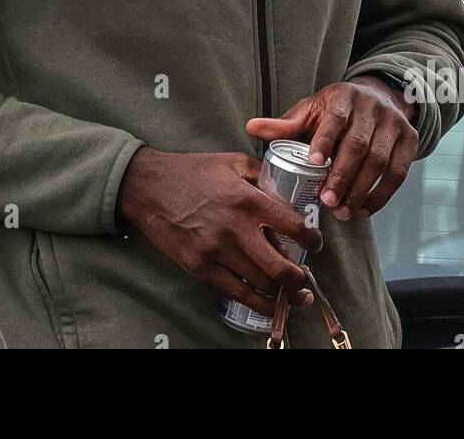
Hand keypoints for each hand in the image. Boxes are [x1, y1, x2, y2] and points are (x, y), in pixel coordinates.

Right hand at [117, 148, 322, 317]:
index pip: (293, 226)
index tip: (315, 243)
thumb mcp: (231, 162)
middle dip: (300, 278)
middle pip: (280, 268)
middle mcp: (235, 229)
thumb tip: (286, 191)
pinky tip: (269, 302)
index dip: (312, 239)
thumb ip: (261, 175)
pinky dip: (257, 302)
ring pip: (260, 284)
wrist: (148, 187)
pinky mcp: (200, 266)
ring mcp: (216, 251)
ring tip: (293, 292)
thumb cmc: (190, 172)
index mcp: (247, 200)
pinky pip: (236, 292)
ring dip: (282, 293)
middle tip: (305, 277)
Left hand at [246, 76, 418, 220]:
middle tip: (327, 201)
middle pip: (358, 145)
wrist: (379, 97)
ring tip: (342, 211)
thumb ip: (285, 124)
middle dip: (342, 176)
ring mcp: (394, 124)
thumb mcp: (311, 110)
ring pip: (380, 161)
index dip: (325, 141)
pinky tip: (364, 209)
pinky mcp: (410, 141)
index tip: (314, 163)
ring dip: (361, 190)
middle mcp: (372, 109)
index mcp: (344, 98)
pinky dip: (381, 194)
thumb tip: (251, 127)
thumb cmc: (337, 110)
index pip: (335, 119)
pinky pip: (398, 173)